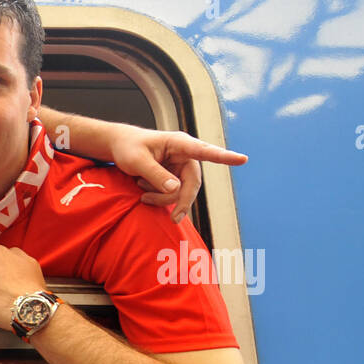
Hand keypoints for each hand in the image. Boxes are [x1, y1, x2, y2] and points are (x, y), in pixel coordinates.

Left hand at [109, 127, 246, 222]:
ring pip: (182, 193)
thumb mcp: (137, 161)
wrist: (121, 147)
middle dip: (180, 200)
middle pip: (193, 183)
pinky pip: (174, 195)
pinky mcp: (176, 177)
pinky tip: (144, 192)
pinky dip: (160, 198)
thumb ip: (156, 174)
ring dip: (163, 199)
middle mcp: (186, 155)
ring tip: (141, 191)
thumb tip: (176, 189)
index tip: (242, 159)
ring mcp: (181, 167)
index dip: (224, 157)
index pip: (205, 151)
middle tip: (173, 219)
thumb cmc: (129, 148)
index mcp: (179, 144)